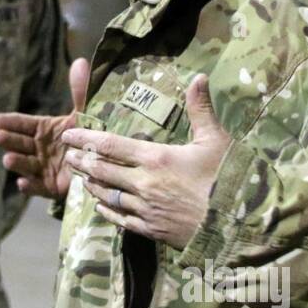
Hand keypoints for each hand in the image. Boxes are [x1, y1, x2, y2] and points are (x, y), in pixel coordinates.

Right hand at [0, 58, 89, 200]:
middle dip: (8, 140)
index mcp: (44, 130)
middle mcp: (40, 149)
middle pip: (20, 143)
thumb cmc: (92, 135)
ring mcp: (44, 169)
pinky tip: (22, 183)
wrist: (107, 163)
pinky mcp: (52, 187)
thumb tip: (80, 61)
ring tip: (8, 159)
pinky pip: (39, 187)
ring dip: (16, 162)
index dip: (8, 122)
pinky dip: (30, 186)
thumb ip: (80, 91)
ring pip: (26, 165)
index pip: (21, 124)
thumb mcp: (86, 113)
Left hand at [61, 74, 230, 248]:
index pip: (109, 145)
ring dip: (91, 185)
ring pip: (107, 195)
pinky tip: (100, 207)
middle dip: (82, 162)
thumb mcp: (215, 140)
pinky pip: (120, 220)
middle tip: (68, 156)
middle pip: (101, 171)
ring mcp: (145, 209)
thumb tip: (200, 77)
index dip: (85, 139)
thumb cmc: (228, 178)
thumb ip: (200, 109)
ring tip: (81, 178)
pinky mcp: (152, 230)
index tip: (68, 135)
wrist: (239, 223)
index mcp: (155, 158)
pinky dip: (107, 211)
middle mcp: (143, 183)